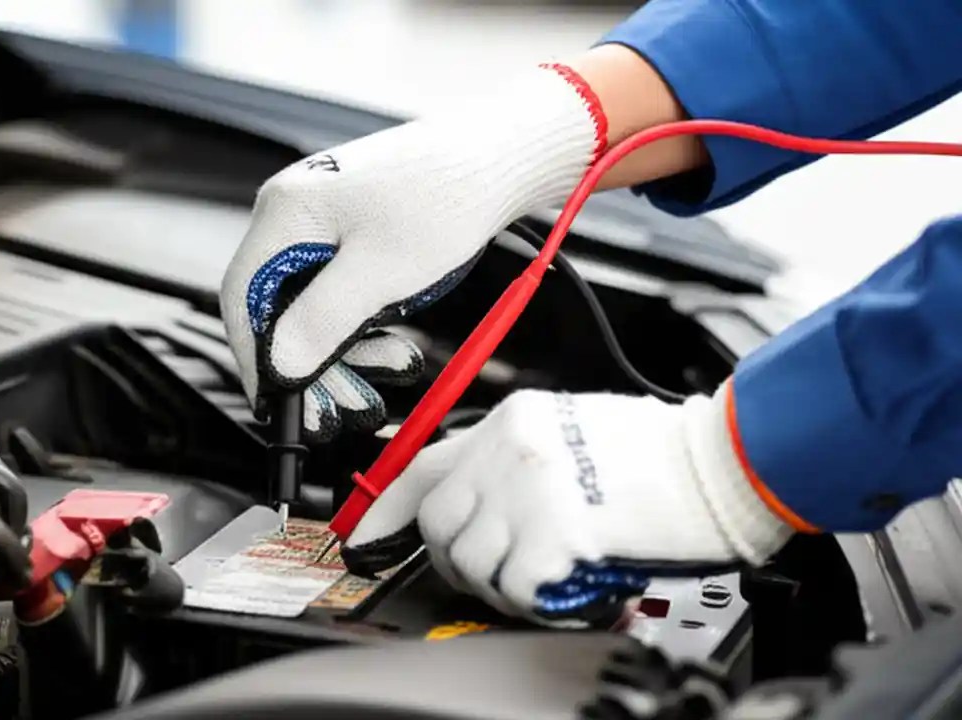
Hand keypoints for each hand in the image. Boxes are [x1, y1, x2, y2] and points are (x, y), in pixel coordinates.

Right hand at [219, 65, 604, 440]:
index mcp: (288, 211)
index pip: (243, 298)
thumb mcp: (381, 271)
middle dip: (311, 364)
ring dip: (345, 353)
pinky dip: (361, 328)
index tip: (279, 405)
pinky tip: (394, 346)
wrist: (504, 158)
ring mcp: (325, 220)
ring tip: (390, 374)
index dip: (256, 359)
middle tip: (342, 411)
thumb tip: (278, 369)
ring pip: (312, 306)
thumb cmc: (447, 198)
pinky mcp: (354, 230)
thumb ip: (321, 320)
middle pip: (277, 307)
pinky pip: (340, 292)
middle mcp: (296, 211)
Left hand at [342, 386, 792, 627]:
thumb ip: (518, 458)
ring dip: (500, 584)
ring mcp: (526, 491)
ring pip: (470, 560)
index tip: (368, 533)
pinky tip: (568, 586)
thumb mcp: (573, 429)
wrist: (723, 461)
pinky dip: (536, 600)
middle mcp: (508, 451)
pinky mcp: (553, 533)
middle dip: (456, 559)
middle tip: (497, 571)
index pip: (422, 464)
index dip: (387, 507)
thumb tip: (483, 500)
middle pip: (438, 522)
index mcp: (511, 422)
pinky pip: (514, 587)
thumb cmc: (664, 451)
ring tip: (543, 578)